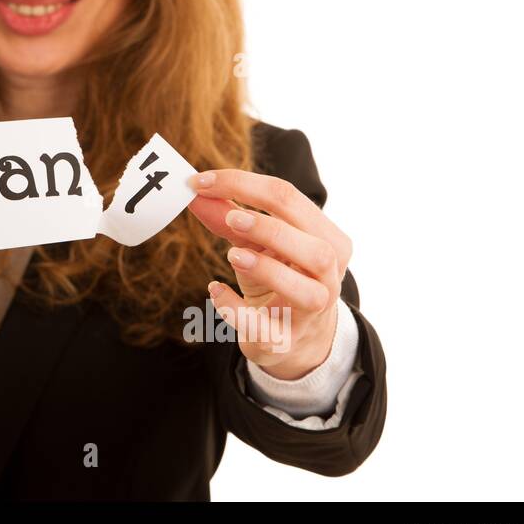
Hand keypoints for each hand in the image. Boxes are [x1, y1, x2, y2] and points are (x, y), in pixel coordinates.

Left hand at [185, 169, 352, 379]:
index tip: (200, 182)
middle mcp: (328, 276)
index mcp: (326, 239)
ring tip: (232, 254)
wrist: (290, 338)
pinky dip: (238, 310)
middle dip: (272, 230)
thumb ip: (228, 218)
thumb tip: (196, 194)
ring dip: (268, 269)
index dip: (244, 185)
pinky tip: (215, 290)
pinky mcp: (285, 341)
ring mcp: (311, 314)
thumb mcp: (255, 245)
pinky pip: (268, 329)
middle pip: (315, 248)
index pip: (291, 200)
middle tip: (231, 218)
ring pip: (307, 292)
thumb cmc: (276, 279)